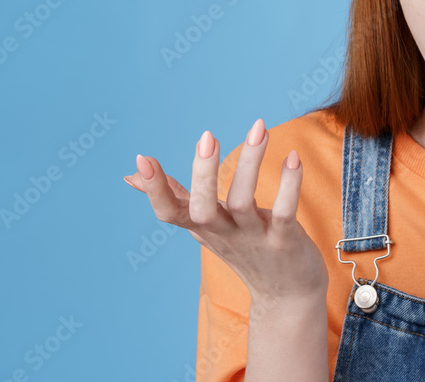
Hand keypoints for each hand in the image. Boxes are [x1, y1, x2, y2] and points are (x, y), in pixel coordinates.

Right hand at [123, 119, 327, 305]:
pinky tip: (293, 158)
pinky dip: (289, 186)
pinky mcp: (284, 241)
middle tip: (207, 136)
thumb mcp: (205, 226)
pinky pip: (285, 213)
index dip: (155, 190)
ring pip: (243, 202)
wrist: (286, 296)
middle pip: (202, 209)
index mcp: (203, 227)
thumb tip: (131, 175)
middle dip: (203, 173)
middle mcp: (224, 233)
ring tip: (259, 128)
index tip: (142, 159)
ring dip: (250, 163)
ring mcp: (254, 238)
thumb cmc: (244, 252)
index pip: (169, 213)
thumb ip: (175, 199)